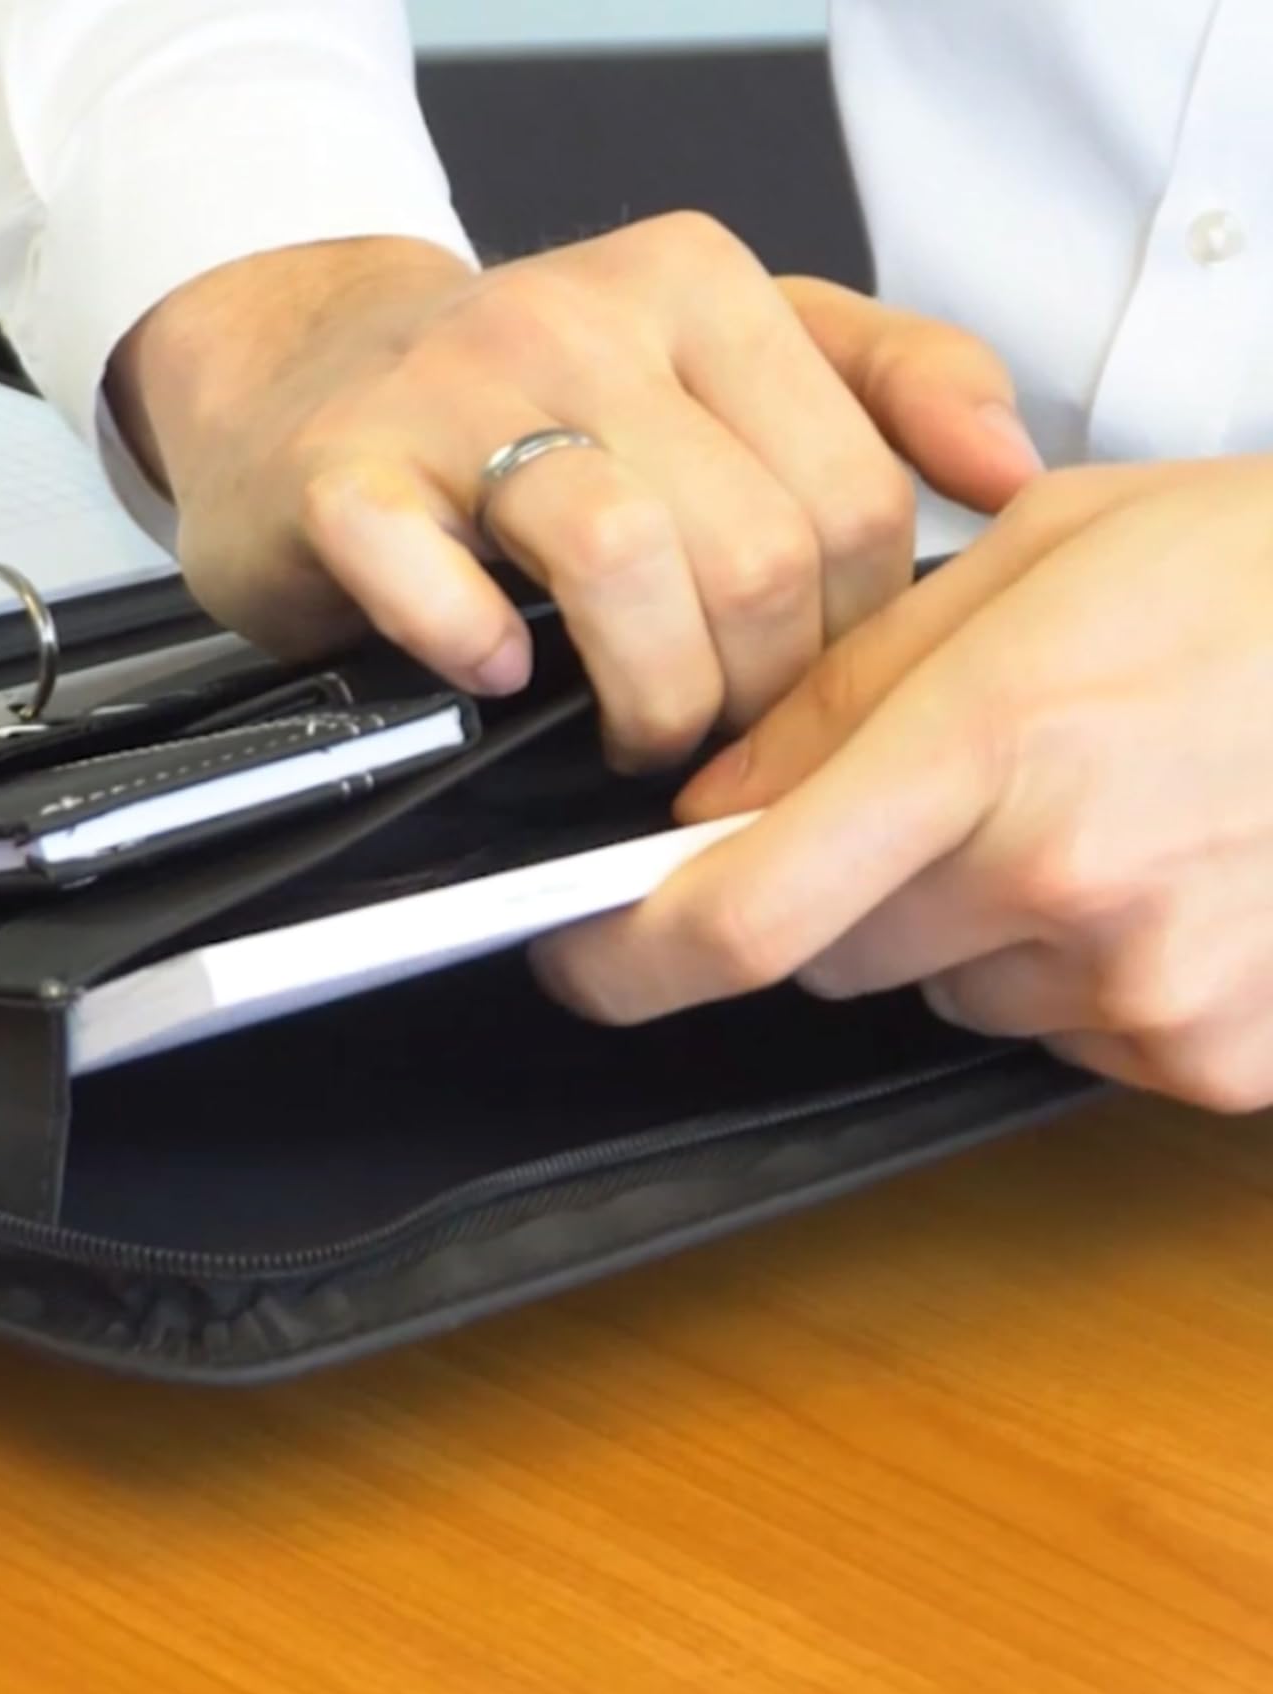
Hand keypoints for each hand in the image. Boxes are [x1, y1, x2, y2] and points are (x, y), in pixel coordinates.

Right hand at [108, 221, 1044, 767]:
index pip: (854, 499)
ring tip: (620, 735)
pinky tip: (488, 672)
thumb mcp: (718, 352)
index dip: (843, 646)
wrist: (293, 383)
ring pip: (620, 556)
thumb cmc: (508, 407)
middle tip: (705, 740)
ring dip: (641, 691)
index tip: (788, 698)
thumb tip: (1013, 470)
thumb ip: (881, 385)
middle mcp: (587, 318)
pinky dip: (472, 643)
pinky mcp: (342, 474)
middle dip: (749, 692)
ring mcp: (455, 391)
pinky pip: (429, 575)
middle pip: (753, 547)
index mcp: (699, 288)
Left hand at [536, 459, 1272, 1113]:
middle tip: (954, 789)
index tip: (568, 953)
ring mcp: (1147, 984)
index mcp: (994, 748)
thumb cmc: (1266, 575)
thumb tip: (704, 805)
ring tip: (1098, 805)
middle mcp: (1064, 884)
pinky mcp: (1213, 1054)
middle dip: (842, 890)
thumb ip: (844, 694)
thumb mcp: (1036, 563)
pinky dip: (1078, 969)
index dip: (621, 956)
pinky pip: (1065, 1034)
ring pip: (951, 995)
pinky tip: (1166, 871)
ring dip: (972, 926)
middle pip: (833, 958)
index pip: (738, 916)